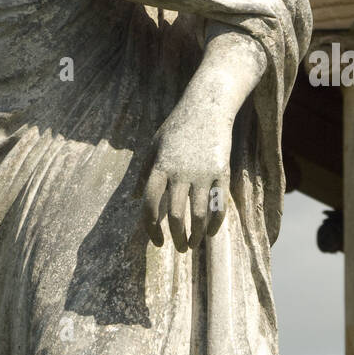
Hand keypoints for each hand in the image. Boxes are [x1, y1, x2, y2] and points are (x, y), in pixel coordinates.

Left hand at [136, 101, 232, 252]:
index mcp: (160, 166)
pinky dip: (215, 224)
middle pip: (174, 214)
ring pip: (198, 214)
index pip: (149, 204)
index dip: (150, 228)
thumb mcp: (154, 145)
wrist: (207, 107)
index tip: (156, 242)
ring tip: (193, 244)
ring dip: (195, 235)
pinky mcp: (221, 172)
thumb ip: (143, 173)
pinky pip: (219, 205)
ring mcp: (202, 173)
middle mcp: (180, 172)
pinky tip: (210, 233)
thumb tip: (133, 199)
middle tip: (179, 248)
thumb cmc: (177, 126)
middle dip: (176, 237)